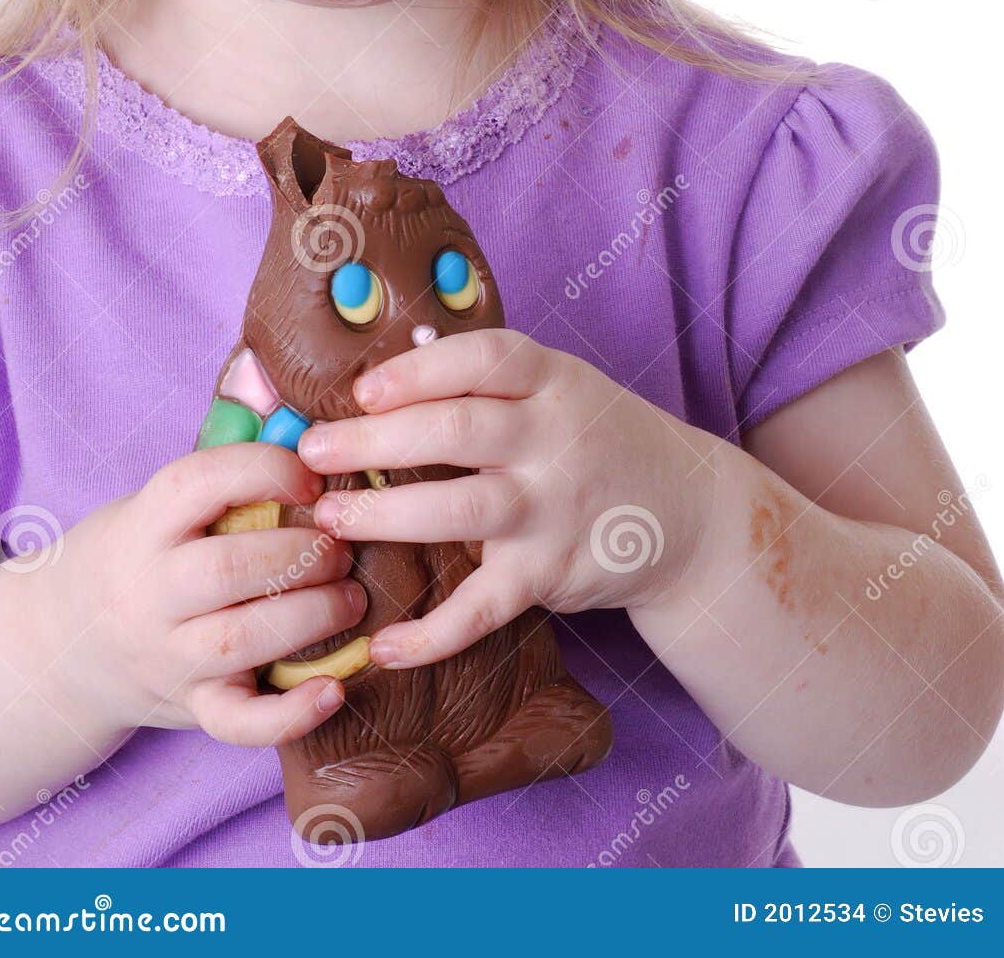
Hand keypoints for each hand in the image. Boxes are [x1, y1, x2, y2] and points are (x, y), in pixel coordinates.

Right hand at [52, 443, 366, 745]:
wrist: (65, 645)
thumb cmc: (139, 556)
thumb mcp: (155, 507)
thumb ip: (223, 480)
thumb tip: (310, 432)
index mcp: (144, 525)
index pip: (198, 484)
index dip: (265, 471)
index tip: (313, 476)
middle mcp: (149, 592)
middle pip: (228, 568)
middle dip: (302, 554)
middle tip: (343, 546)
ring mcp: (168, 656)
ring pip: (241, 640)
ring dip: (312, 616)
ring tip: (351, 599)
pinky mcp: (191, 707)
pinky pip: (237, 723)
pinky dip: (290, 715)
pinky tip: (335, 689)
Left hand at [295, 328, 717, 668]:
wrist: (690, 510)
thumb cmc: (599, 437)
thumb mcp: (562, 386)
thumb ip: (488, 378)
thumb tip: (388, 364)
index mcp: (553, 380)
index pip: (483, 359)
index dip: (417, 371)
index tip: (360, 390)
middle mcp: (556, 439)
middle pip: (459, 429)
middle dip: (378, 439)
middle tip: (312, 450)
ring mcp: (556, 508)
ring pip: (465, 509)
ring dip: (390, 515)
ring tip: (333, 516)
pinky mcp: (552, 572)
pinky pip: (487, 606)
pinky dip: (435, 632)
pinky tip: (385, 644)